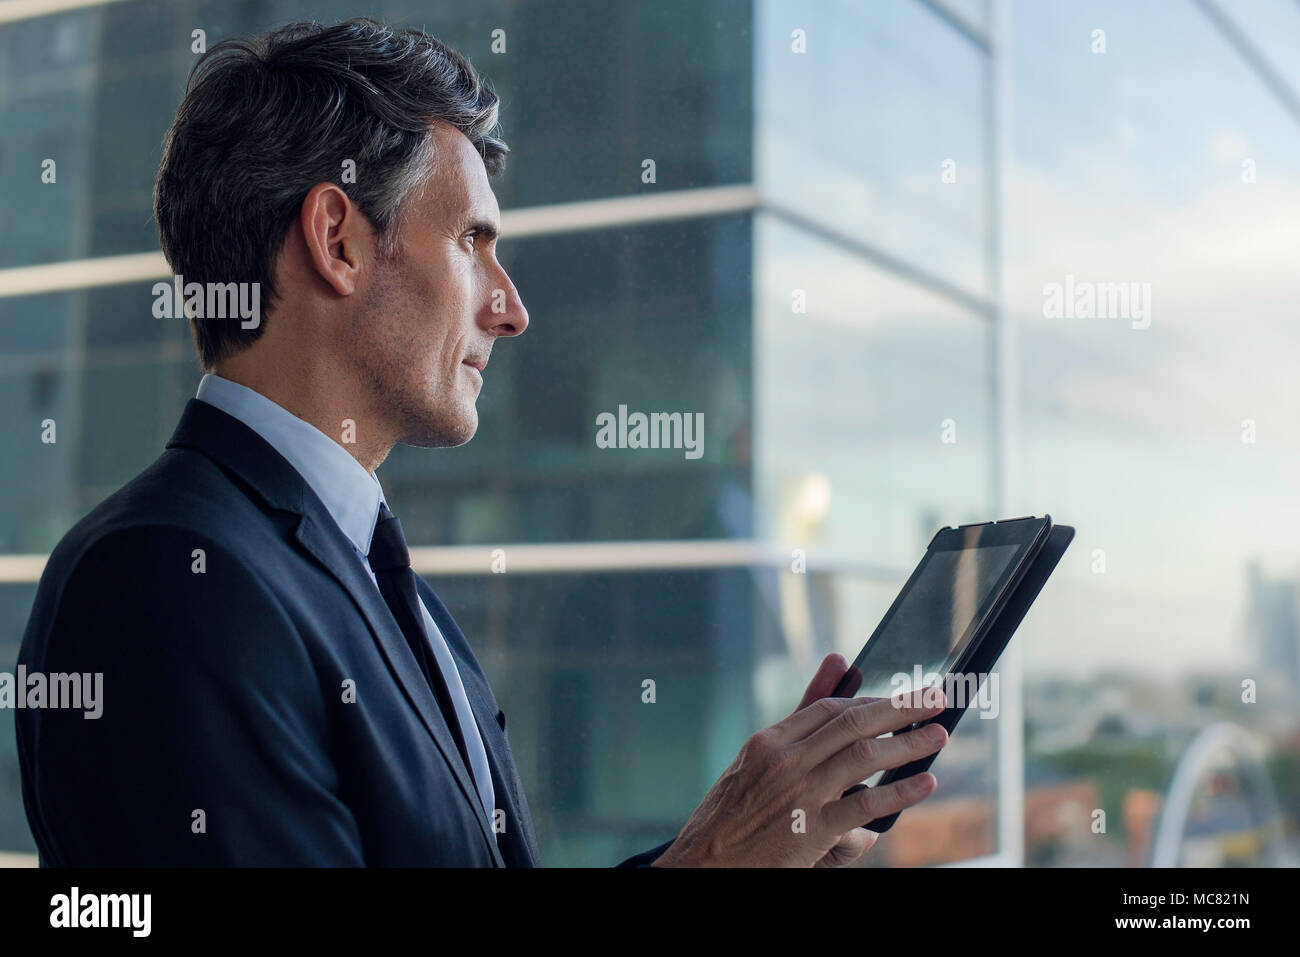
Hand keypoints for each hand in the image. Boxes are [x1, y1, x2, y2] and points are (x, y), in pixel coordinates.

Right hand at [653, 653, 947, 866]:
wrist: (705, 865)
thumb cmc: (730, 815)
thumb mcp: (754, 761)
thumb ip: (799, 716)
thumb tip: (836, 661)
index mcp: (768, 742)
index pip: (828, 709)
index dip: (869, 702)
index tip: (896, 702)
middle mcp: (783, 761)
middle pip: (853, 723)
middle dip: (900, 708)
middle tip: (934, 699)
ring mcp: (798, 794)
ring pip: (863, 758)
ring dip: (907, 745)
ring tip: (937, 736)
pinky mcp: (811, 830)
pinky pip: (864, 806)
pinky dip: (899, 792)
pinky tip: (923, 783)